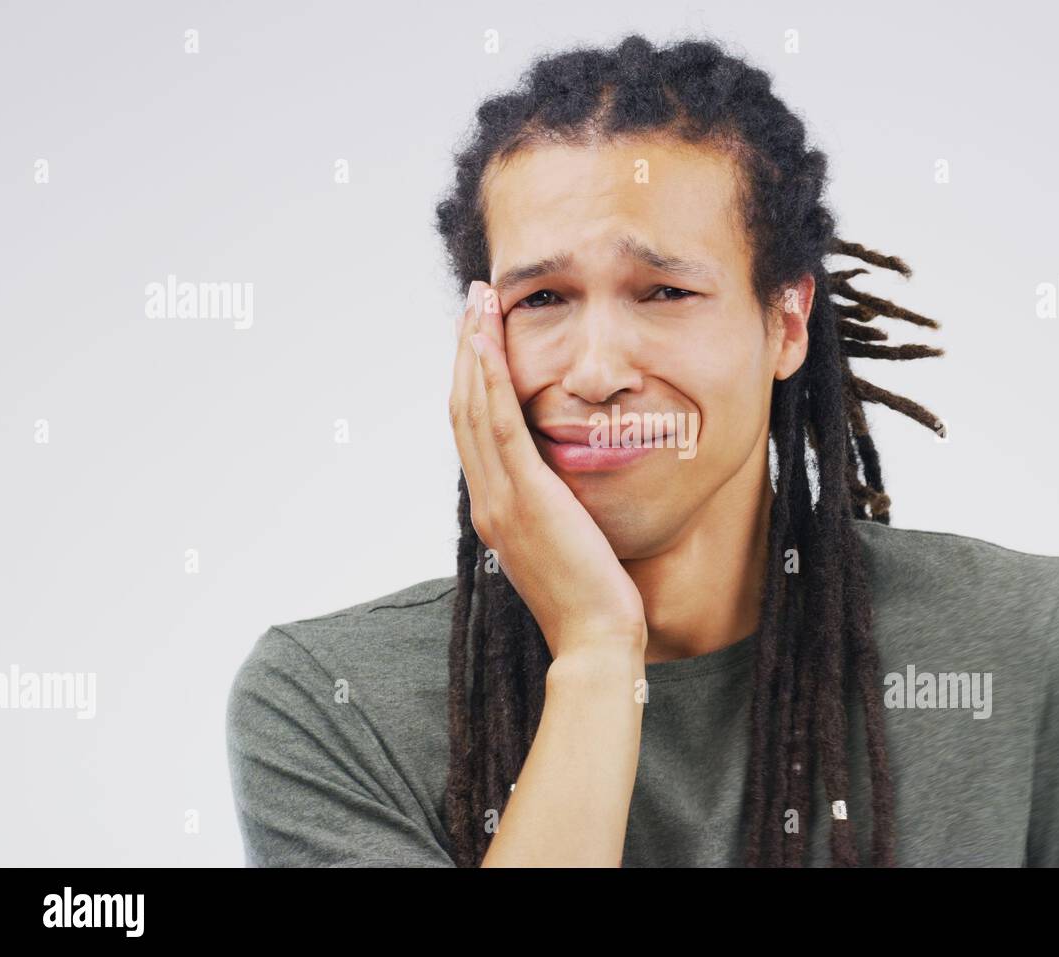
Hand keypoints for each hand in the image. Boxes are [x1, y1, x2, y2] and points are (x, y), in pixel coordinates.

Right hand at [448, 280, 646, 658]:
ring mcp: (501, 499)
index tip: (478, 336)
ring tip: (478, 302)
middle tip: (472, 301)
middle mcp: (487, 501)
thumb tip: (564, 487)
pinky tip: (489, 343)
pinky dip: (489, 380)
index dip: (470, 378)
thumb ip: (554, 510)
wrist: (596, 640)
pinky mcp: (527, 497)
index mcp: (494, 511)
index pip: (472, 432)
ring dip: (473, 349)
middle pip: (462, 409)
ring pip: (473, 408)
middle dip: (466, 350)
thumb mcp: (565, 544)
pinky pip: (500, 427)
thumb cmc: (592, 597)